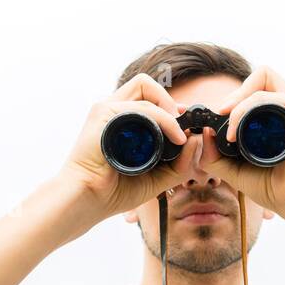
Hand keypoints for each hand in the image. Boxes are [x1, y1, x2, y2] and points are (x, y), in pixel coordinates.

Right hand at [58, 73, 199, 226]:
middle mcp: (114, 110)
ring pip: (145, 87)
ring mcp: (107, 109)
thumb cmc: (115, 191)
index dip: (170, 107)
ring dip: (168, 108)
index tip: (184, 129)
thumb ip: (180, 163)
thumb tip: (196, 140)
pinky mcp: (104, 113)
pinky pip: (141, 107)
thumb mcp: (157, 177)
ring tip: (179, 133)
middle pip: (147, 85)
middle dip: (170, 102)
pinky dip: (163, 119)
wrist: (88, 199)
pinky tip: (174, 137)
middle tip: (183, 127)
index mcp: (121, 121)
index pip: (148, 98)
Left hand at [195, 65, 284, 221]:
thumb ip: (215, 154)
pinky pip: (264, 98)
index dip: (233, 96)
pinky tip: (235, 134)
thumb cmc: (273, 185)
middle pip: (260, 76)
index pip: (255, 88)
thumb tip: (204, 132)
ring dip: (236, 106)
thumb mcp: (235, 169)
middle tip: (219, 117)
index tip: (213, 115)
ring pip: (259, 84)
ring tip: (228, 133)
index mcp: (279, 114)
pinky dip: (244, 111)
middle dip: (233, 95)